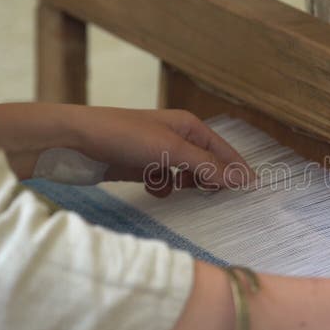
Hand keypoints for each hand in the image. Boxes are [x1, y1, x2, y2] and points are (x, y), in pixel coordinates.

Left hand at [69, 107, 254, 194]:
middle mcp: (176, 138)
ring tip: (188, 195)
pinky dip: (163, 189)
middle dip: (213, 181)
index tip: (255, 192)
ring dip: (187, 187)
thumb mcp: (171, 150)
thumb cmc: (122, 136)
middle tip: (225, 203)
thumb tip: (242, 178)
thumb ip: (207, 166)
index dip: (239, 170)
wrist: (73, 141)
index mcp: (188, 126)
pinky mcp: (141, 168)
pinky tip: (155, 190)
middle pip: (207, 164)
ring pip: (186, 177)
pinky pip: (164, 183)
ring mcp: (158, 153)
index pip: (224, 151)